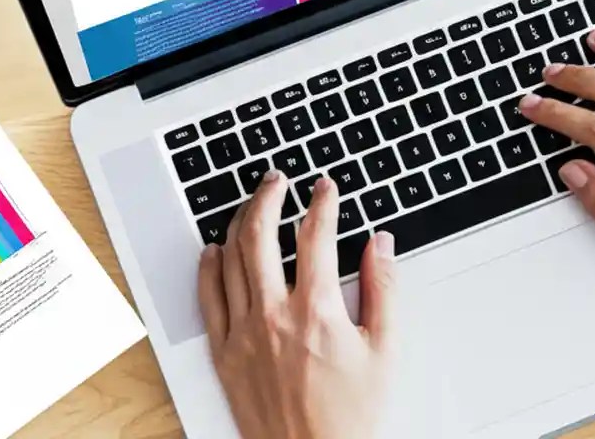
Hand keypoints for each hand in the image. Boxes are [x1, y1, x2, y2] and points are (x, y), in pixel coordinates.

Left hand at [197, 172, 397, 438]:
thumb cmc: (350, 416)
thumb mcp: (385, 350)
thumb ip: (383, 290)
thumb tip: (380, 245)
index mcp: (317, 312)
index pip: (316, 237)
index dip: (322, 204)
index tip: (325, 188)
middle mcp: (274, 316)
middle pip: (261, 235)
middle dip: (269, 197)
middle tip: (277, 179)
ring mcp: (244, 334)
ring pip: (230, 260)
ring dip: (239, 222)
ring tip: (251, 203)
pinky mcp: (225, 353)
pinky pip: (209, 298)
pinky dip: (209, 267)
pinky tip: (215, 249)